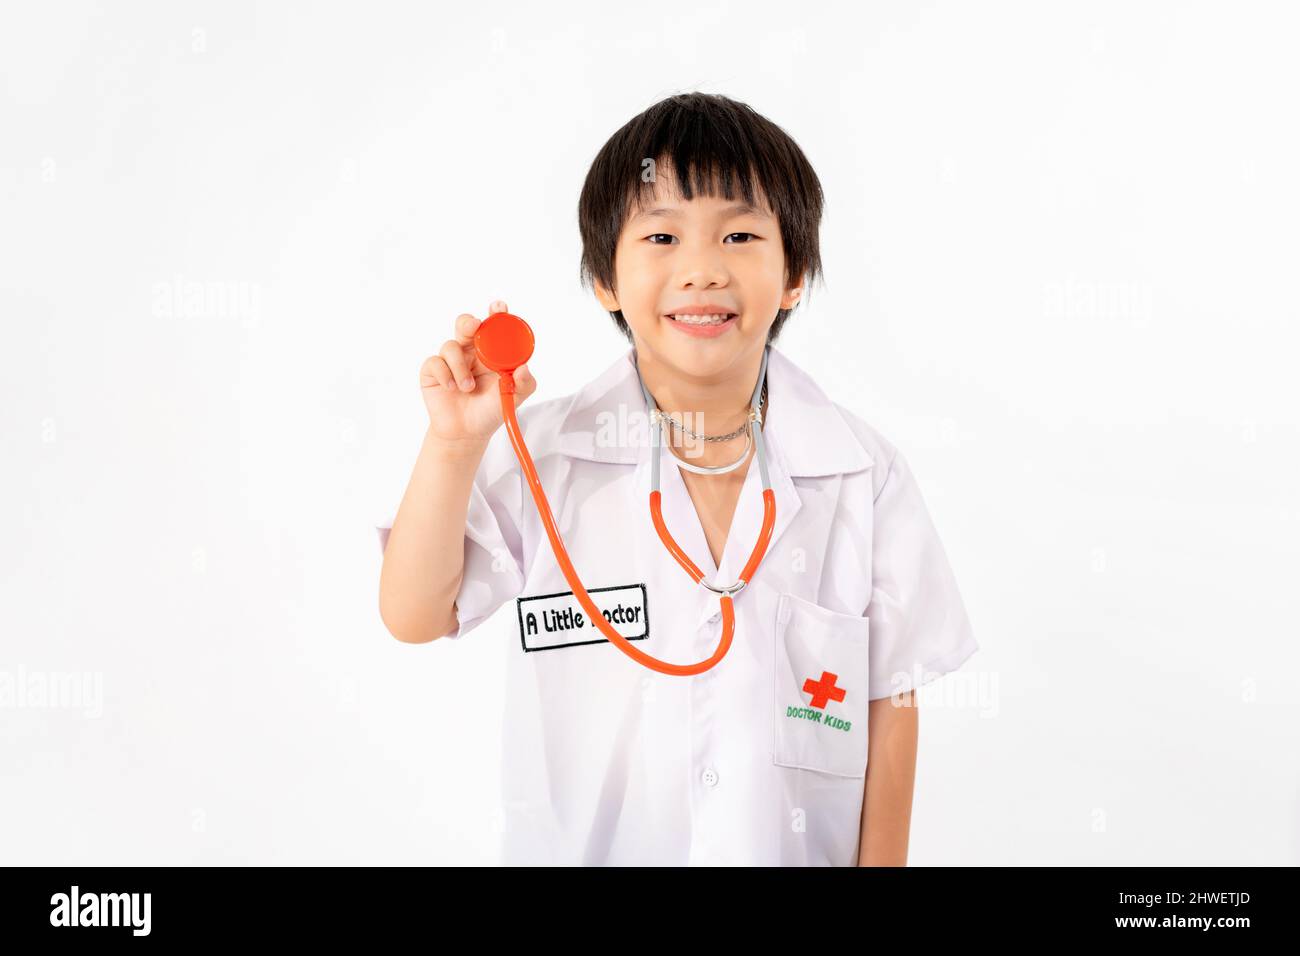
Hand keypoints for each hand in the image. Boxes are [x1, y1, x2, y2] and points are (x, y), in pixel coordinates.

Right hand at [419, 299, 537, 444]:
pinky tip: (452, 388)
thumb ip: (524, 384)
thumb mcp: (513, 398)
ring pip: (450, 345)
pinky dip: (445, 374)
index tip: (499, 309)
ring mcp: (451, 360)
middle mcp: (470, 352)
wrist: (467, 433)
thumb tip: (524, 368)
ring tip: (467, 387)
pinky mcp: (433, 371)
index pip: (494, 327)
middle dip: (468, 323)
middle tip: (474, 328)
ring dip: (460, 366)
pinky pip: (435, 362)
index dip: (496, 314)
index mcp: (491, 352)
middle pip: (466, 325)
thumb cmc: (490, 411)